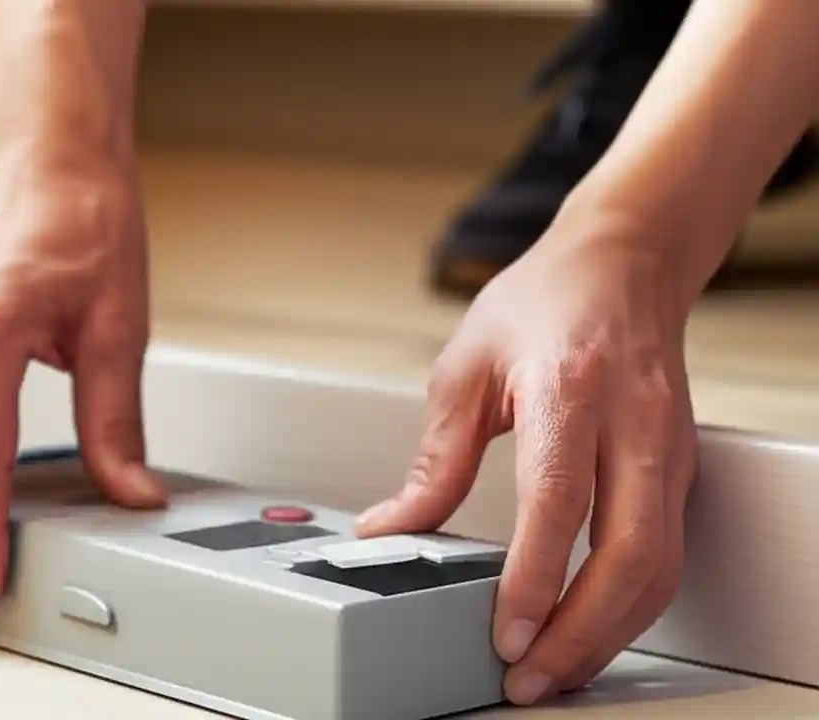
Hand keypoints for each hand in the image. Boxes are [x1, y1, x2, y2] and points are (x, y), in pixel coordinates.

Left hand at [357, 213, 697, 704]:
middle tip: (526, 676)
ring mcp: (666, 449)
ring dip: (607, 633)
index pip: (558, 497)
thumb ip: (435, 460)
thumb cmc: (543, 302)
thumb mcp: (464, 368)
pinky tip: (588, 631)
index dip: (535, 575)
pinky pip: (665, 553)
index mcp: (567, 389)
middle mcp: (631, 423)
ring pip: (659, 566)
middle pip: (627, 552)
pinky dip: (630, 606)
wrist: (623, 263)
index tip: (507, 631)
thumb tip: (392, 527)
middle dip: (578, 631)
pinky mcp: (679, 468)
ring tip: (552, 671)